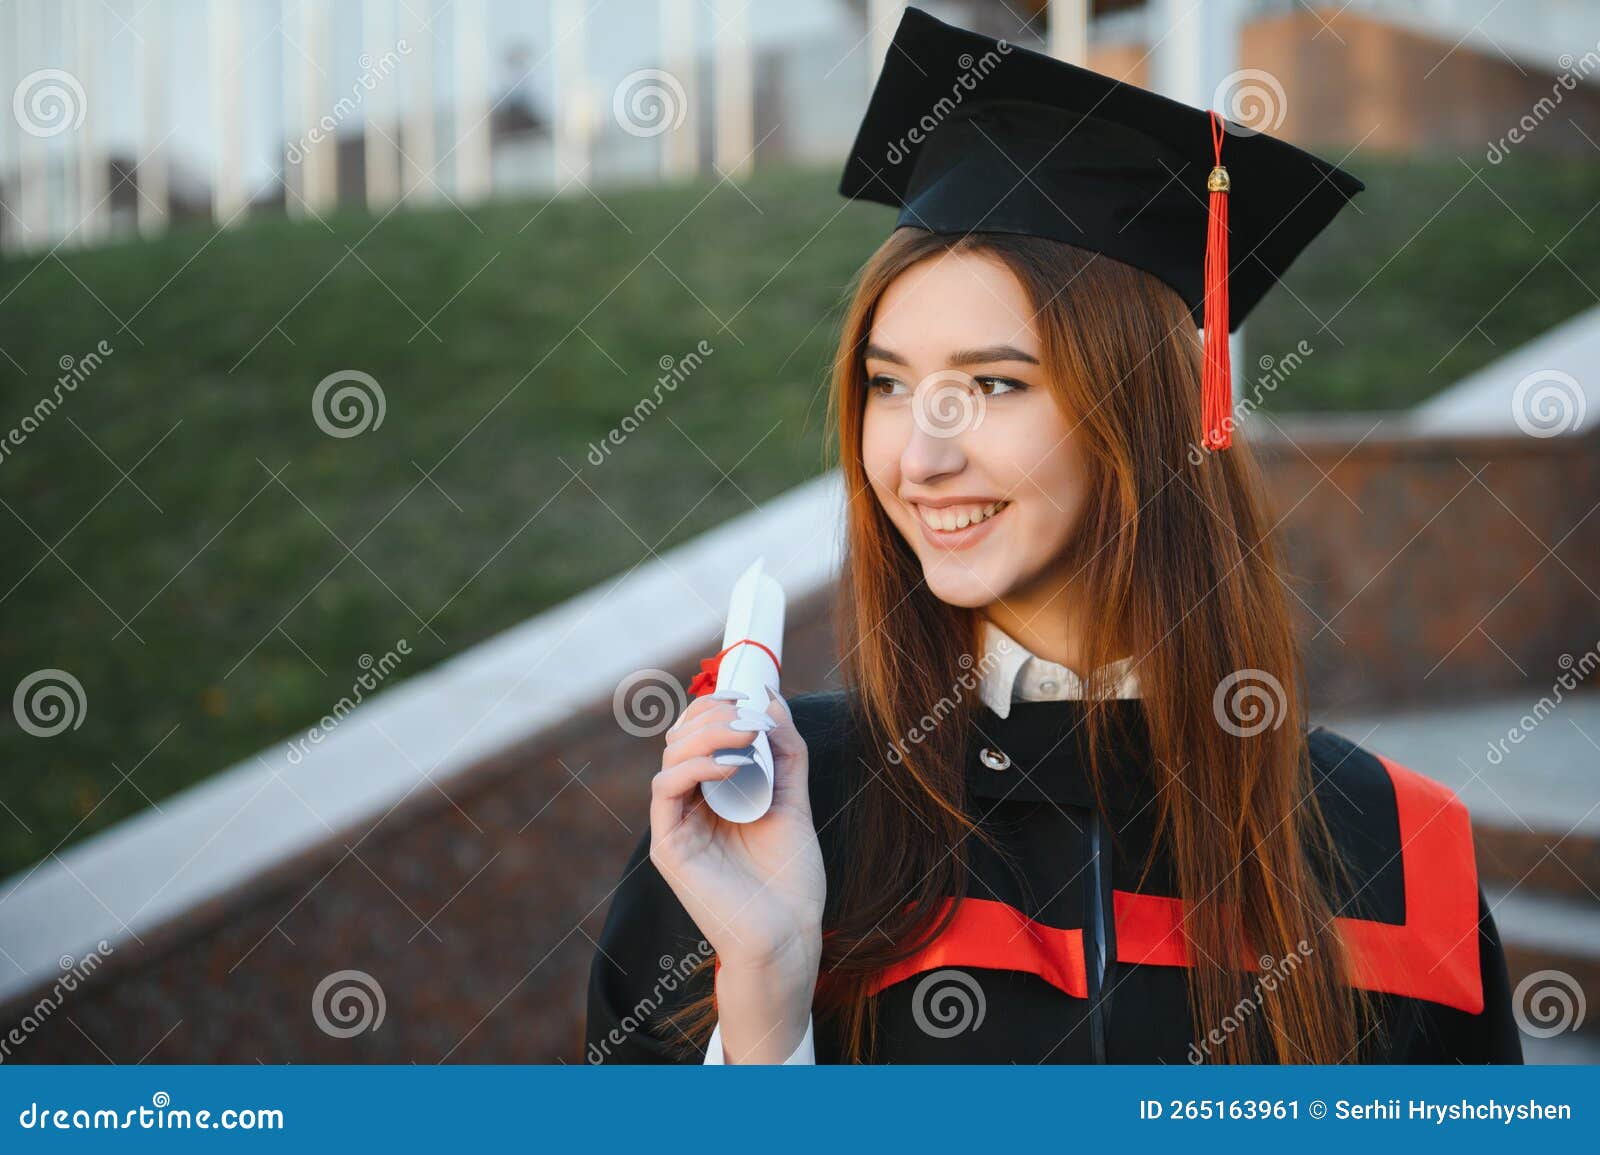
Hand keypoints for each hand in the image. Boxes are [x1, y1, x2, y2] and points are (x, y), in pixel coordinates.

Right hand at [649, 686, 823, 1060]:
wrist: (789, 935)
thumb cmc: (791, 879)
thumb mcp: (795, 800)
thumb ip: (785, 751)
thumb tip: (769, 699)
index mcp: (716, 795)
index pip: (699, 734)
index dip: (717, 706)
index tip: (749, 695)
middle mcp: (692, 806)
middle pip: (680, 737)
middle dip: (712, 712)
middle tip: (748, 712)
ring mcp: (678, 825)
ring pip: (671, 756)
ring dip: (707, 734)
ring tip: (746, 733)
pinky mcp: (669, 847)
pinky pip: (665, 790)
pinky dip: (694, 767)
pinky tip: (729, 766)